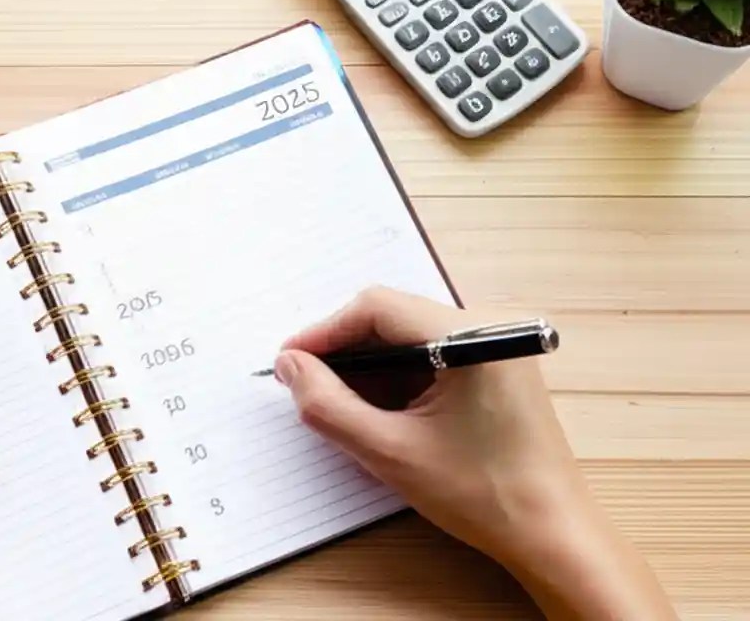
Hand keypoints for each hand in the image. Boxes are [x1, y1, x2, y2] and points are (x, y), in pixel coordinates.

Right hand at [276, 287, 674, 620]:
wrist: (552, 534)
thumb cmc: (485, 496)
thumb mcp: (390, 452)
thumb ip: (329, 405)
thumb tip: (291, 367)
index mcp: (471, 337)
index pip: (377, 307)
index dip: (324, 332)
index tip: (290, 362)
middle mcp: (488, 328)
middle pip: (392, 317)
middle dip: (343, 351)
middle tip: (305, 385)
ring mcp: (495, 347)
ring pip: (408, 337)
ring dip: (368, 366)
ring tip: (336, 404)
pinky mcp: (495, 368)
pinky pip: (430, 356)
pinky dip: (396, 378)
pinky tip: (375, 411)